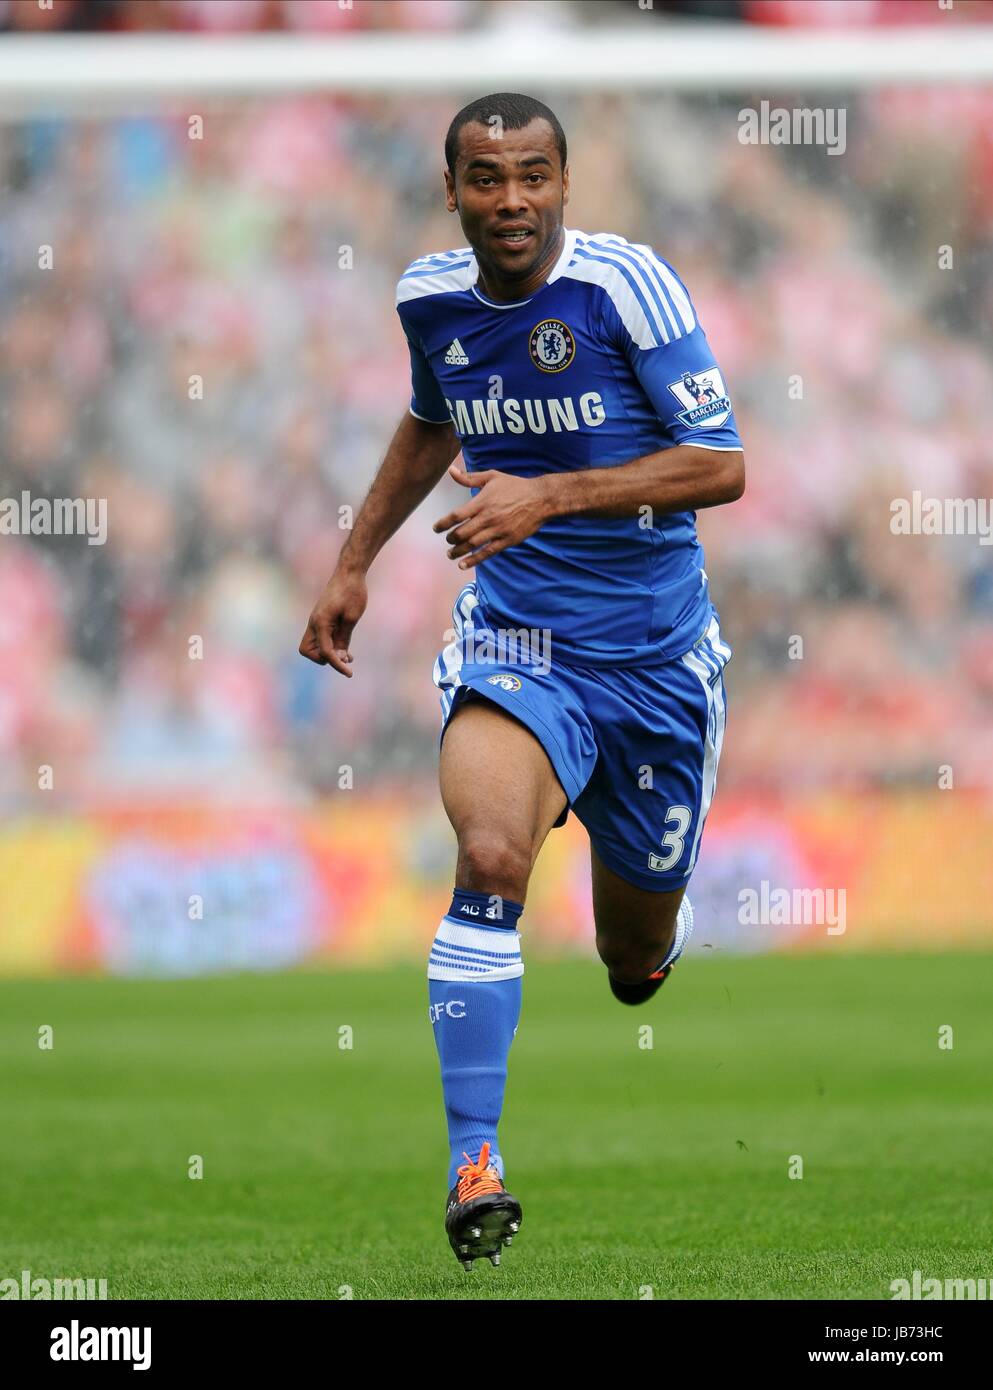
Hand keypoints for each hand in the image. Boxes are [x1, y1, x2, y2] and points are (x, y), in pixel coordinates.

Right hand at [298, 568, 367, 676]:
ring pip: (313, 646)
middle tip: (343, 656)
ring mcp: (317, 621)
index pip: (325, 652)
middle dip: (324, 658)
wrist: (349, 572)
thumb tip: (340, 655)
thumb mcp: (352, 617)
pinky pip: (321, 639)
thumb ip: (344, 637)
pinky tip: (346, 652)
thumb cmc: (352, 592)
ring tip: (348, 657)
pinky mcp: (322, 619)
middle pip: (308, 651)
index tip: (349, 673)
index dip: (336, 664)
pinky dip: (331, 647)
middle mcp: (314, 623)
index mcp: (321, 622)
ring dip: (327, 654)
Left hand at [433, 463, 553, 568]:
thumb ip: (469, 477)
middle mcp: (487, 517)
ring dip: (458, 551)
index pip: (456, 515)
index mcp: (482, 502)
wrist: (541, 498)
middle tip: (448, 540)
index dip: (443, 523)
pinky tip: (463, 565)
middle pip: (462, 532)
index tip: (436, 528)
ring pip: (472, 544)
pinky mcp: (507, 540)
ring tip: (451, 554)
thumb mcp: (492, 476)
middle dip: (451, 539)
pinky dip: (473, 560)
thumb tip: (451, 470)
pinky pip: (487, 552)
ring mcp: (497, 530)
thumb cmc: (515, 486)